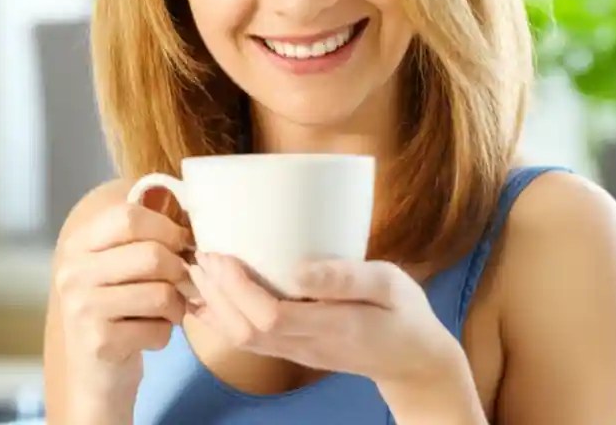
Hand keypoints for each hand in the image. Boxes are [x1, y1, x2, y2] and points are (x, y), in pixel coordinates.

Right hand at [53, 201, 194, 408]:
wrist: (95, 372)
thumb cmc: (121, 308)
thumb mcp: (124, 264)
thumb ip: (147, 235)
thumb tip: (193, 208)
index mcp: (79, 244)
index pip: (129, 216)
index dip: (167, 228)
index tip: (181, 243)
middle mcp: (72, 272)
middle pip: (152, 255)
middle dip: (180, 271)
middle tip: (181, 283)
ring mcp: (81, 308)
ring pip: (161, 294)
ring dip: (176, 307)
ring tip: (166, 312)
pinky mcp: (98, 341)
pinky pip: (158, 328)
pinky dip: (165, 334)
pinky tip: (148, 335)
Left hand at [189, 254, 467, 391]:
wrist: (414, 360)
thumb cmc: (405, 314)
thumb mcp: (390, 284)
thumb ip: (347, 276)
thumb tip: (298, 267)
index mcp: (334, 327)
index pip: (271, 316)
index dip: (237, 288)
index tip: (221, 255)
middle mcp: (309, 345)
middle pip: (245, 330)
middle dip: (216, 293)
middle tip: (201, 254)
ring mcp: (299, 353)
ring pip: (242, 340)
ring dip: (215, 305)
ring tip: (201, 270)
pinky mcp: (295, 351)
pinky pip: (250, 342)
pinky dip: (223, 319)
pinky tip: (211, 298)